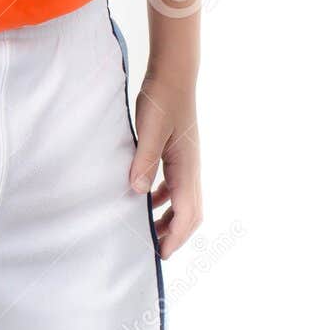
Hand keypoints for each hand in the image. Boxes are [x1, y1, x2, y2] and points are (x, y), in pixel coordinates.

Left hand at [129, 72, 202, 258]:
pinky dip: (163, 198)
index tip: (161, 254)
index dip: (176, 237)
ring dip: (169, 218)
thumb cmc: (162, 99)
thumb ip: (144, 160)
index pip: (188, 213)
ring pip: (184, 200)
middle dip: (175, 234)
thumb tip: (137, 192)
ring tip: (148, 230)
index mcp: (187, 167)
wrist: (173, 75)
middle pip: (190, 212)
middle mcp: (191, 168)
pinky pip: (175, 185)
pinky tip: (145, 198)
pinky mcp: (178, 154)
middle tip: (155, 250)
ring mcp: (186, 161)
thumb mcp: (150, 130)